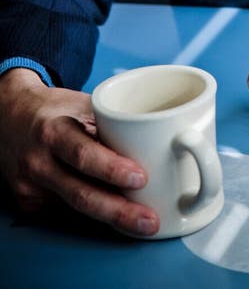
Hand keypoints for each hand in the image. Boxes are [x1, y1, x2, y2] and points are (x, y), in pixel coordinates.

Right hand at [0, 68, 158, 235]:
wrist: (8, 117)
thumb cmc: (56, 109)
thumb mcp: (82, 103)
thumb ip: (112, 122)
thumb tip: (155, 137)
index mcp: (53, 130)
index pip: (83, 153)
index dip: (112, 168)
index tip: (141, 178)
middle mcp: (39, 162)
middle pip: (80, 194)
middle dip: (118, 211)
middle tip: (149, 219)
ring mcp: (31, 187)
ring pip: (76, 210)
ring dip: (111, 219)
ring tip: (141, 224)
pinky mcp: (29, 204)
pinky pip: (67, 213)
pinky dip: (93, 216)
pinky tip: (115, 218)